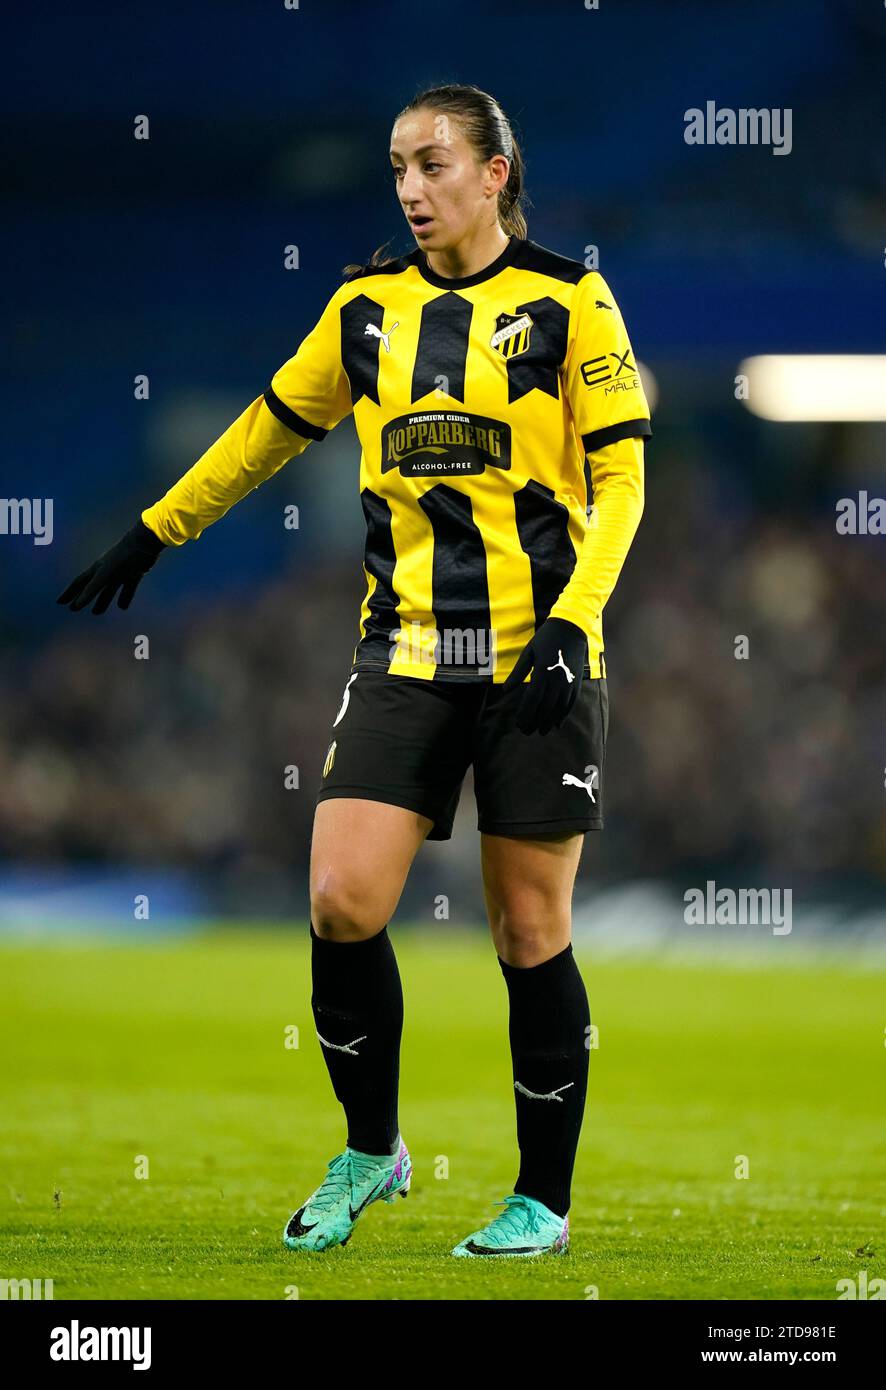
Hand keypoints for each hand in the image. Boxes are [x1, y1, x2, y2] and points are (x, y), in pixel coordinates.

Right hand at [57, 520, 165, 614]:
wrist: (143, 544)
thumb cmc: (121, 558)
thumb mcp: (103, 576)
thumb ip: (90, 591)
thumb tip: (75, 606)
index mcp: (96, 569)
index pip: (79, 584)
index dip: (69, 593)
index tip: (60, 602)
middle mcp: (106, 571)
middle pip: (91, 588)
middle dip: (83, 598)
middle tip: (74, 609)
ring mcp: (120, 572)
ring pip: (108, 590)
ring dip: (102, 601)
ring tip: (97, 612)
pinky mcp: (134, 574)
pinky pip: (127, 589)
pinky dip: (124, 597)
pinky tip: (122, 607)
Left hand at [501, 616, 587, 735]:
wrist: (571, 628)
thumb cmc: (545, 639)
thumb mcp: (528, 652)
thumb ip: (518, 672)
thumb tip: (506, 690)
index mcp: (543, 672)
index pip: (532, 700)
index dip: (525, 713)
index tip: (518, 722)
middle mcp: (557, 680)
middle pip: (545, 708)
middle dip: (534, 722)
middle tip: (526, 731)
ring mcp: (569, 682)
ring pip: (558, 709)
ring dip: (548, 722)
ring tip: (540, 731)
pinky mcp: (577, 682)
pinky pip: (570, 704)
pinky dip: (563, 716)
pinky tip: (557, 724)